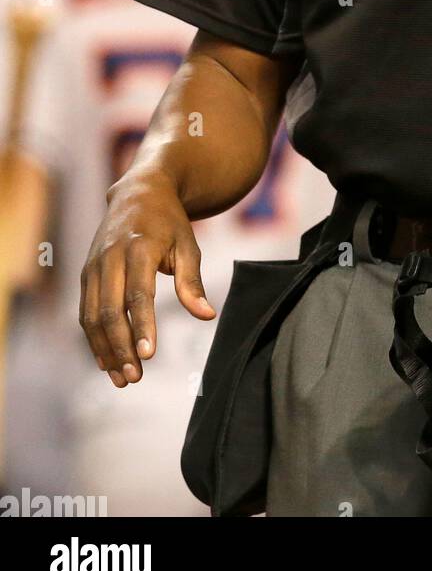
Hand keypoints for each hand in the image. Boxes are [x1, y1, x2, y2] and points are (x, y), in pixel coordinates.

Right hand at [79, 172, 214, 386]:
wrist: (138, 192)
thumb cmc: (169, 222)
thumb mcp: (188, 245)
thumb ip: (193, 282)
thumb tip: (207, 316)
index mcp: (139, 247)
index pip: (138, 294)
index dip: (142, 326)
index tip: (148, 356)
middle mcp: (110, 257)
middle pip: (109, 310)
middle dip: (121, 347)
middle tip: (135, 377)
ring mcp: (94, 266)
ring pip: (91, 316)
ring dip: (105, 350)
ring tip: (123, 378)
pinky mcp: (86, 274)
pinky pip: (85, 312)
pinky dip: (94, 339)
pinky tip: (107, 361)